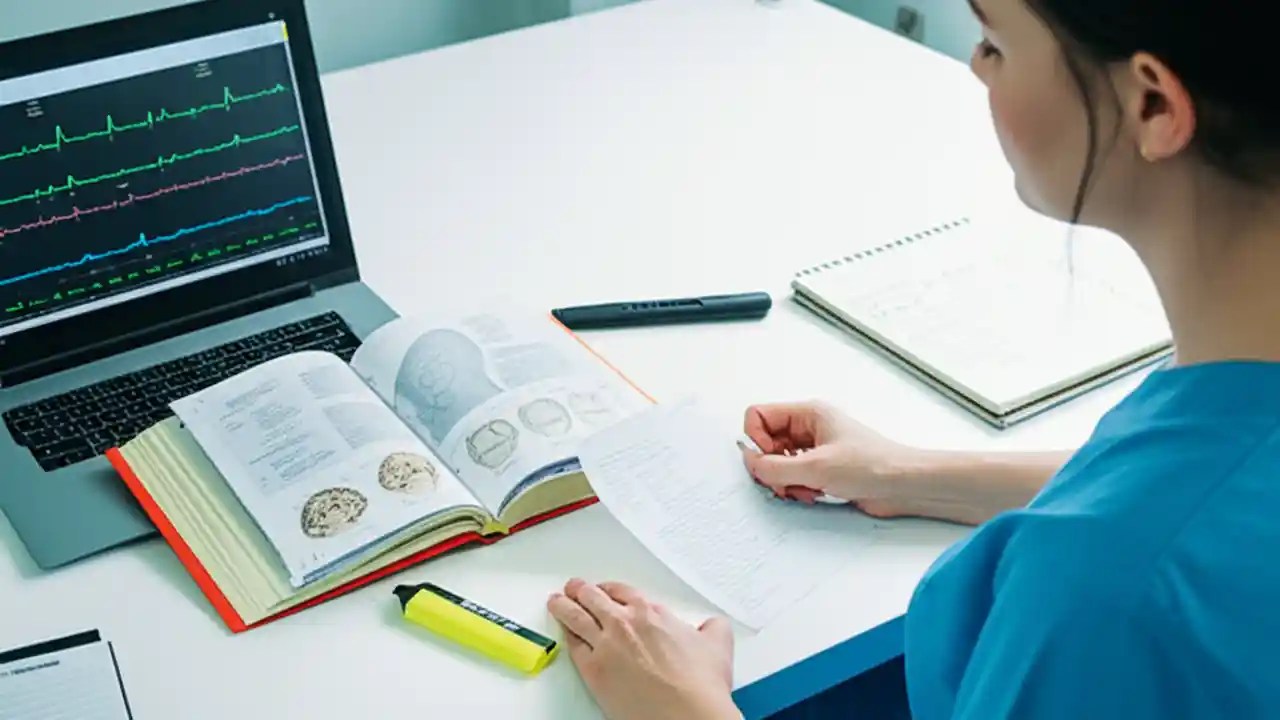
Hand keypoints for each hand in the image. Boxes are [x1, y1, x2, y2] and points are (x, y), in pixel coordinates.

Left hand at [547, 579, 741, 719]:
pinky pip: (573, 646)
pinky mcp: (594, 670)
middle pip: (594, 598)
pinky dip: (566, 635)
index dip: (610, 589)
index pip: (622, 592)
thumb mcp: (717, 644)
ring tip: (557, 601)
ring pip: (576, 617)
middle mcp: (624, 624)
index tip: (606, 590)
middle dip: (582, 590)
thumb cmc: (699, 685)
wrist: (686, 714)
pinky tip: (562, 632)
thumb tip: (714, 626)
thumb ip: (712, 628)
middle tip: (575, 587)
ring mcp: (605, 646)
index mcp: (651, 613)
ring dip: (564, 605)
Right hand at [740, 401, 921, 517]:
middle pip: (766, 443)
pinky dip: (796, 488)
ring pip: (778, 463)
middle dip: (771, 466)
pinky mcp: (822, 469)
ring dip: (784, 481)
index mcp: (808, 413)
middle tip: (783, 482)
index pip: (759, 416)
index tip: (767, 458)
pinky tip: (812, 495)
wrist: (903, 486)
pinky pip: (793, 477)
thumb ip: (775, 467)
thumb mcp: (815, 467)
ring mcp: (815, 449)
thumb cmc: (873, 465)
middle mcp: (809, 428)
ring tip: (804, 490)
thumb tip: (750, 463)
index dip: (756, 439)